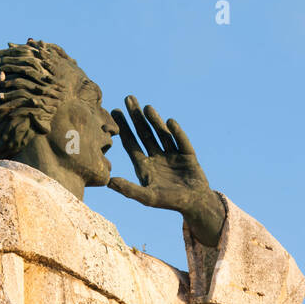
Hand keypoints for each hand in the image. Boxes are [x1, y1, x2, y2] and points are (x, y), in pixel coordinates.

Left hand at [107, 96, 225, 247]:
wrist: (195, 205)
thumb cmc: (169, 203)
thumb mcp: (147, 197)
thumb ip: (128, 190)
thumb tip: (109, 181)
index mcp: (145, 166)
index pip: (131, 143)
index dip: (123, 128)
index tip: (115, 111)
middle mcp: (156, 158)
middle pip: (144, 133)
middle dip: (136, 117)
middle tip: (128, 99)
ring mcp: (172, 155)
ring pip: (161, 134)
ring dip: (154, 120)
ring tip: (146, 107)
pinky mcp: (188, 155)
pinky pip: (181, 141)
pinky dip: (176, 132)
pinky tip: (169, 122)